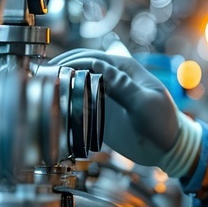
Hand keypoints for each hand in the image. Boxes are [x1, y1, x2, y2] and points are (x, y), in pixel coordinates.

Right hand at [47, 49, 201, 176]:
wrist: (169, 147)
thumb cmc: (164, 123)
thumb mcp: (146, 103)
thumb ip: (124, 86)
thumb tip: (99, 68)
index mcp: (125, 69)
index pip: (92, 59)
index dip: (71, 62)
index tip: (53, 70)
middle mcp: (113, 78)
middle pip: (80, 66)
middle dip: (60, 68)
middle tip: (38, 76)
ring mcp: (106, 95)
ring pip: (77, 83)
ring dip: (60, 83)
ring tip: (38, 88)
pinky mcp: (102, 112)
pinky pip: (80, 103)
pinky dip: (65, 103)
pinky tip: (51, 106)